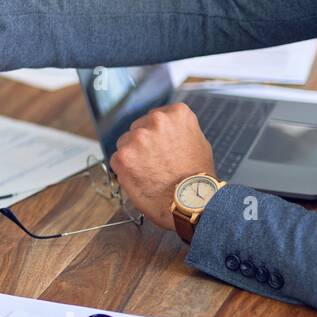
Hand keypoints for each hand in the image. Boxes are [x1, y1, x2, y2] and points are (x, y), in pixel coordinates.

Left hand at [109, 104, 215, 230]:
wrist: (191, 203)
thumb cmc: (198, 178)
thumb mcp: (198, 143)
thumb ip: (178, 130)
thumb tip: (166, 131)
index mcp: (177, 114)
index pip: (156, 117)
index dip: (158, 135)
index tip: (162, 147)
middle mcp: (156, 120)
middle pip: (139, 128)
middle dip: (143, 144)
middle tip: (156, 163)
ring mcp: (138, 137)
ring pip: (126, 143)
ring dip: (133, 156)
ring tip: (150, 173)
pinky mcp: (123, 155)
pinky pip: (118, 160)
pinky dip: (124, 170)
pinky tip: (141, 179)